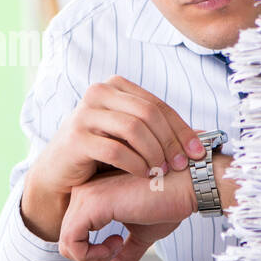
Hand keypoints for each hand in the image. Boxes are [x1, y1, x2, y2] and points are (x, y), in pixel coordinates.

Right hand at [22, 76, 203, 241]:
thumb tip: (202, 134)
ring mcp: (84, 114)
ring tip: (161, 171)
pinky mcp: (76, 138)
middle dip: (170, 141)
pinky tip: (143, 175)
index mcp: (114, 86)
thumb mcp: (128, 136)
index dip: (180, 129)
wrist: (58, 173)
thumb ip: (156, 130)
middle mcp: (97, 93)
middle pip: (148, 113)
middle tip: (180, 164)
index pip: (156, 104)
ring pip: (134, 129)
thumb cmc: (98, 153)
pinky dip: (135, 164)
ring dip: (154, 153)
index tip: (197, 153)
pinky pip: (115, 149)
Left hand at [57, 165, 198, 260]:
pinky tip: (117, 244)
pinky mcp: (92, 204)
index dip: (92, 252)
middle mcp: (83, 193)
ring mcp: (85, 196)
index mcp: (91, 196)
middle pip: (67, 241)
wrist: (186, 185)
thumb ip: (125, 254)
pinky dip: (91, 255)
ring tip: (119, 246)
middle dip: (91, 258)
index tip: (119, 246)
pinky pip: (72, 242)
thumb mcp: (141, 235)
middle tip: (119, 250)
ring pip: (66, 244)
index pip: (73, 234)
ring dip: (92, 258)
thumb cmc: (168, 203)